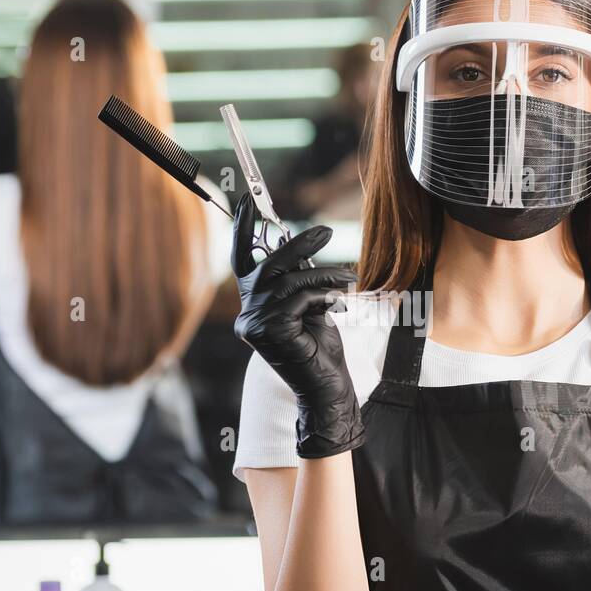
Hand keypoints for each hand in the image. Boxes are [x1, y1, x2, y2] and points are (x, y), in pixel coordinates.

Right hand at [231, 192, 364, 457]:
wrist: (328, 389)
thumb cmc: (321, 351)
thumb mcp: (311, 306)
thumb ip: (300, 280)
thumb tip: (300, 243)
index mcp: (253, 307)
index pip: (242, 262)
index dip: (244, 230)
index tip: (248, 201)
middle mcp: (247, 316)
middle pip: (267, 267)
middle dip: (298, 245)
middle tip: (328, 232)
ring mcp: (255, 325)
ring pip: (289, 282)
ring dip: (324, 275)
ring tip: (349, 277)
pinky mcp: (270, 332)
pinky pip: (299, 299)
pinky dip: (323, 295)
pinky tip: (340, 302)